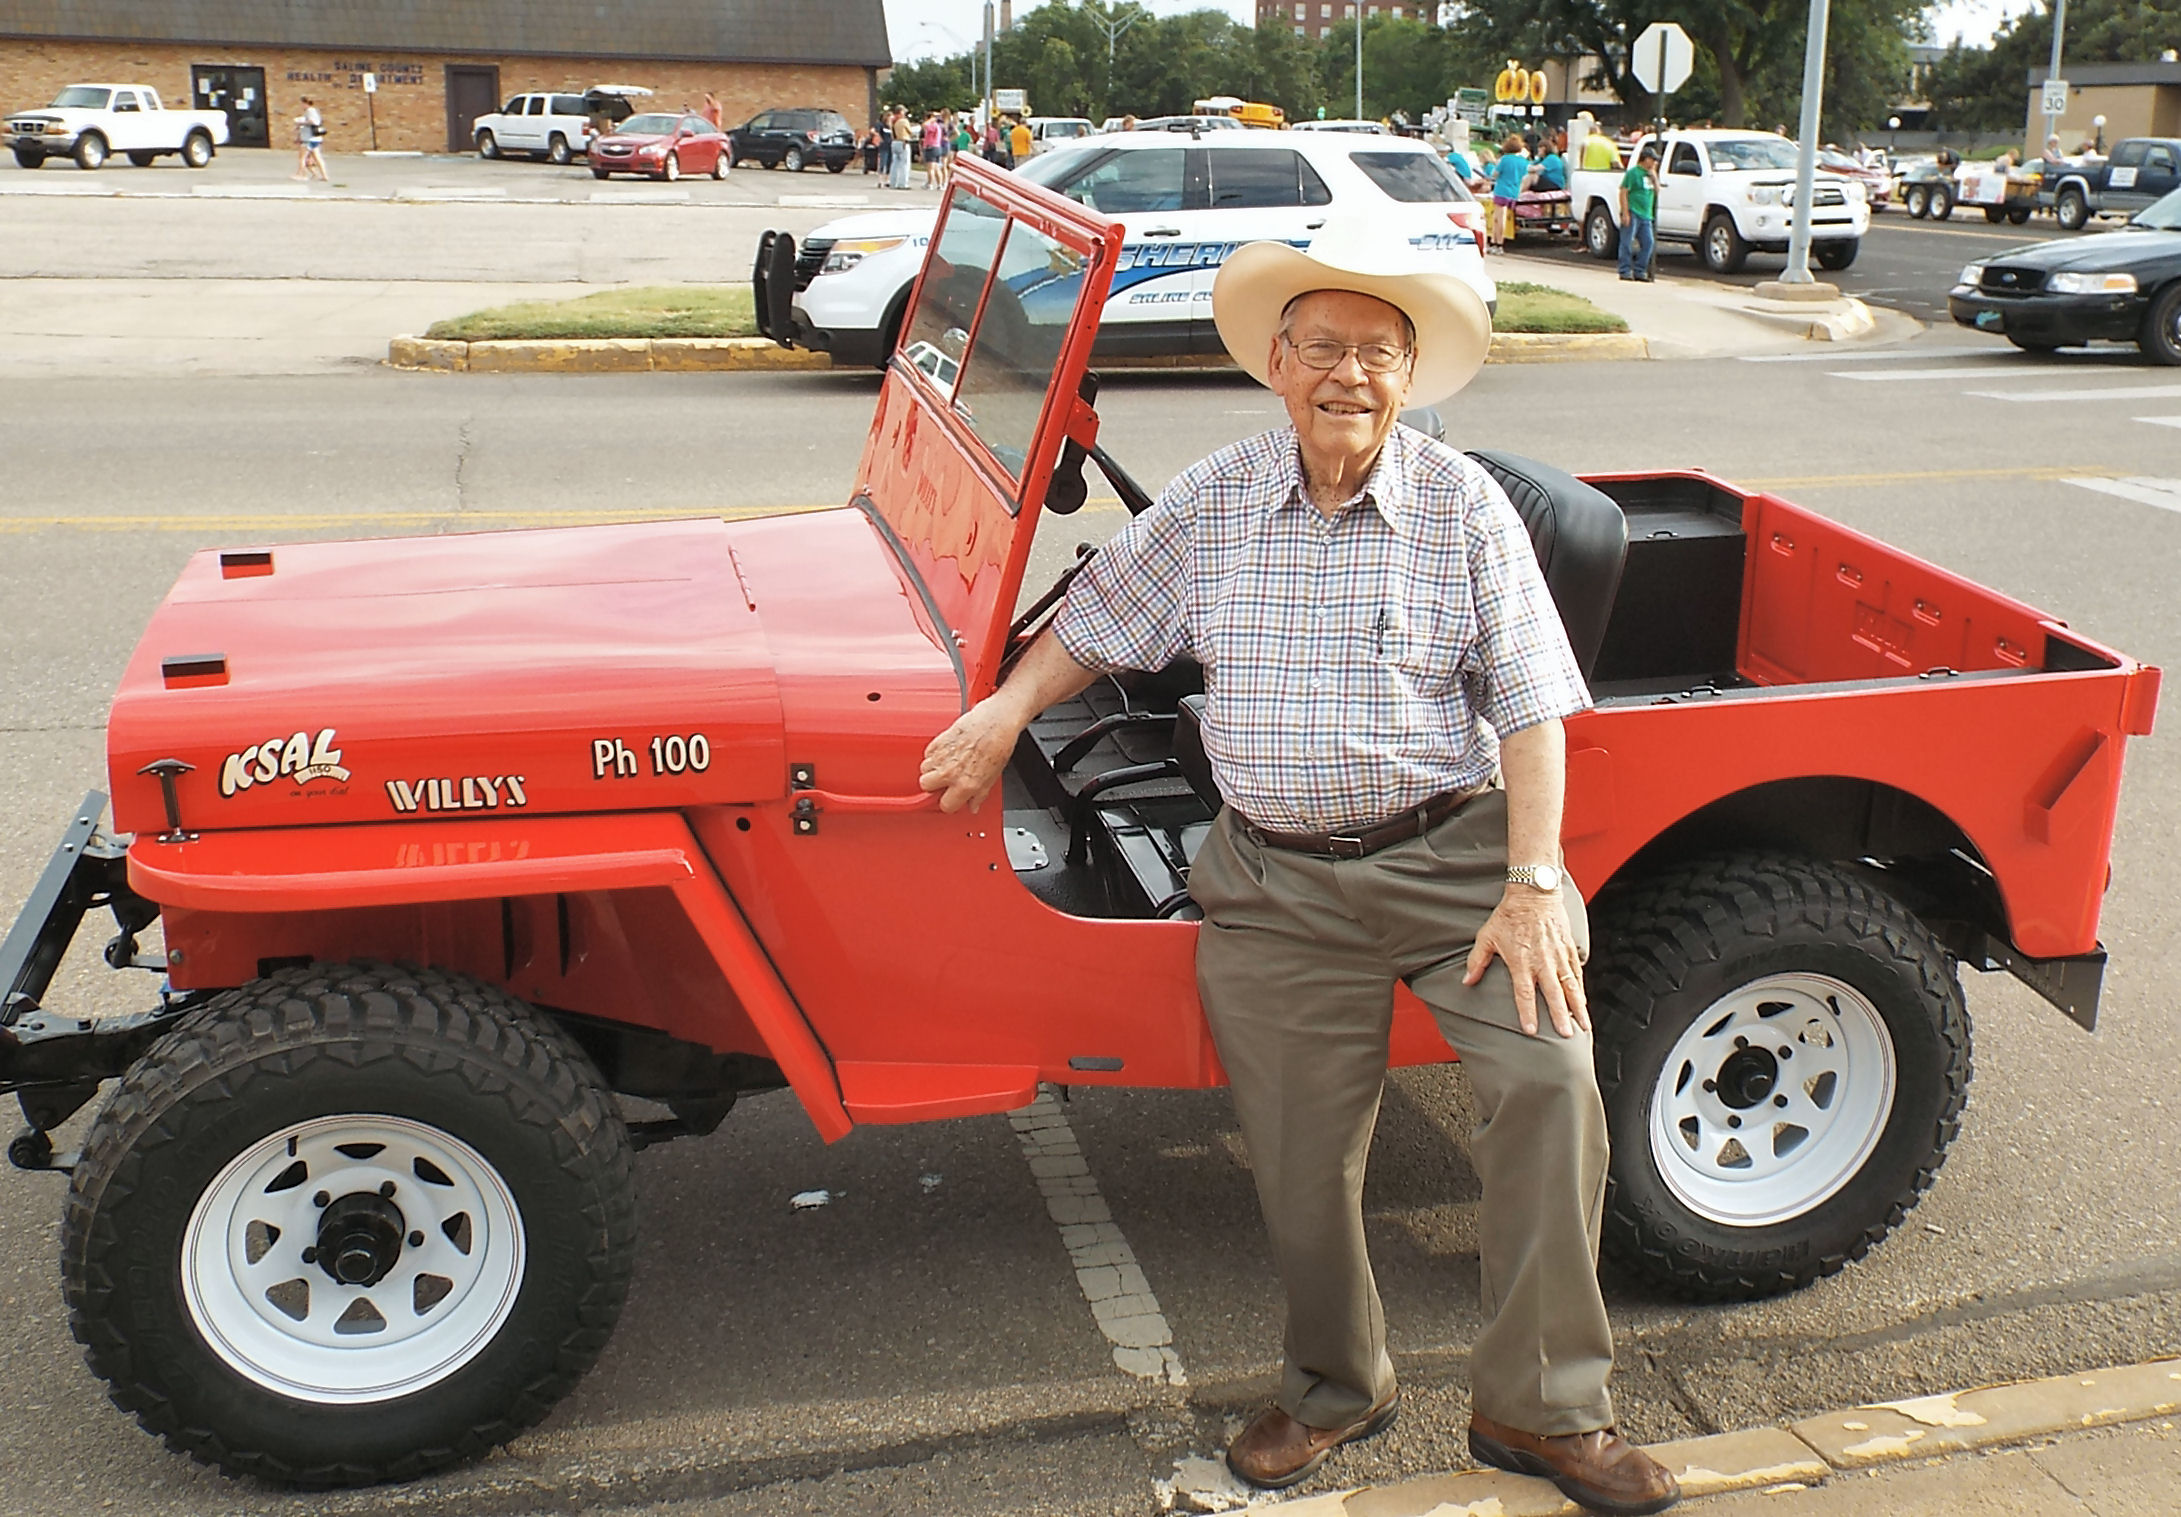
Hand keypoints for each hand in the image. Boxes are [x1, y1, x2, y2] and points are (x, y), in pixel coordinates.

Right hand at [918, 697, 1022, 812]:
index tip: (951, 798)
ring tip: (948, 763)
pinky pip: (927, 753)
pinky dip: (934, 754)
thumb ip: (979, 794)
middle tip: (946, 780)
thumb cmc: (999, 744)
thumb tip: (973, 805)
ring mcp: (942, 756)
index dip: (949, 802)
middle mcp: (950, 772)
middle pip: (926, 786)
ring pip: (924, 769)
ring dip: (933, 768)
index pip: (946, 805)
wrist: (998, 721)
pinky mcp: (938, 740)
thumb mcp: (994, 776)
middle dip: (935, 784)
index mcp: (965, 785)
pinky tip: (947, 751)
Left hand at [1462, 887, 1589, 1037]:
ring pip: (1571, 986)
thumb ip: (1477, 961)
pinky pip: (1577, 972)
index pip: (1525, 993)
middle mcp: (1542, 961)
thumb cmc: (1508, 914)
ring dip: (1578, 1007)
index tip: (1531, 1031)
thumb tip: (1466, 981)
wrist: (1534, 892)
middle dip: (1561, 1016)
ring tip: (1583, 1026)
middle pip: (1553, 994)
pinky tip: (1583, 1003)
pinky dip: (1581, 989)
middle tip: (1566, 1035)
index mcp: (1521, 961)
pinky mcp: (1569, 948)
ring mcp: (1558, 955)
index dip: (1528, 1013)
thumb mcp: (1487, 936)